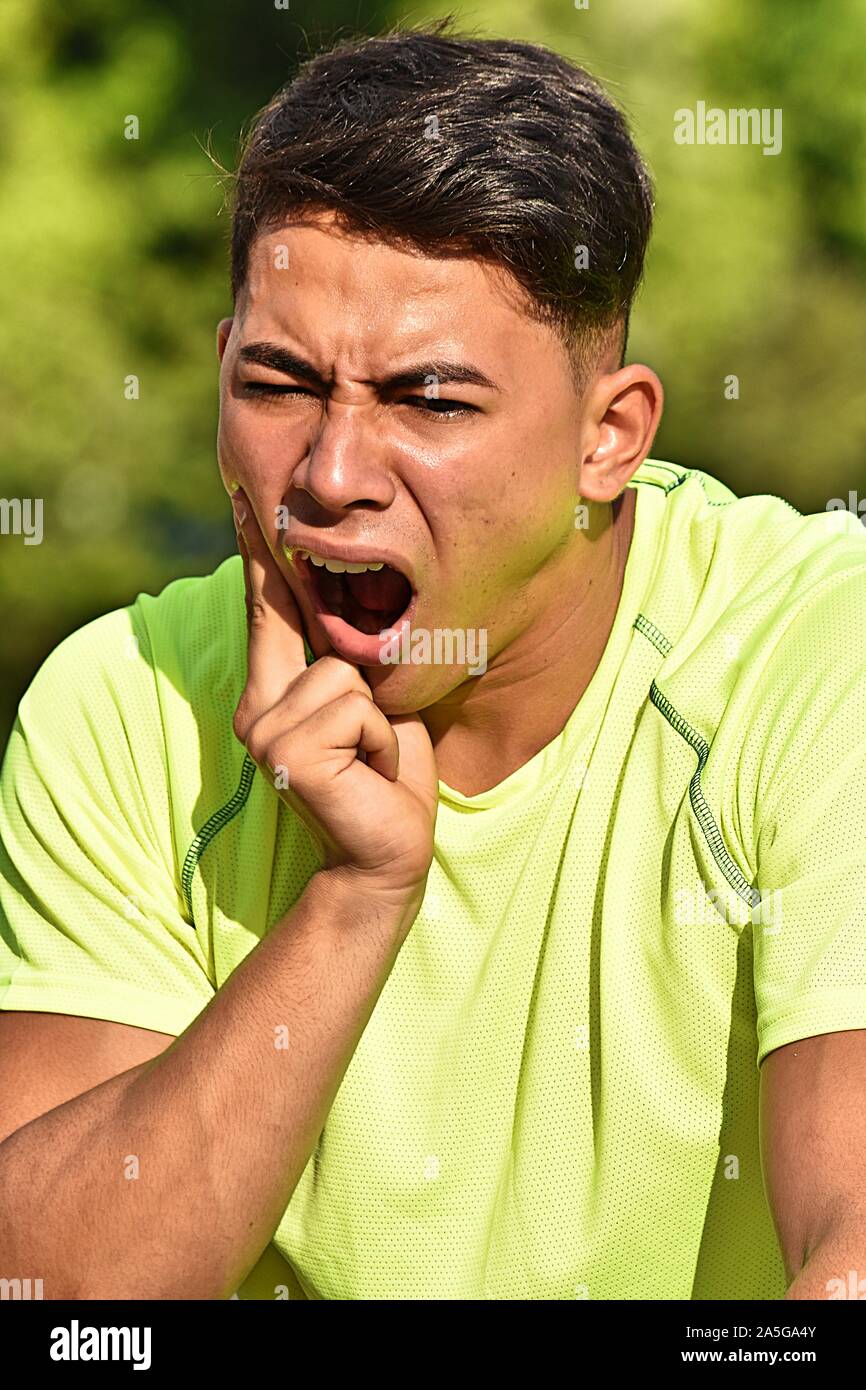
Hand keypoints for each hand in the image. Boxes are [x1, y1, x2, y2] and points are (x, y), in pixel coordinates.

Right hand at [230, 490, 438, 904]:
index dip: (260, 553)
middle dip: (364, 682)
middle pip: (324, 636)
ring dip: (381, 721)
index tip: (249, 497)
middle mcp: (257, 709)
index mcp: (272, 694)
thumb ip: (344, 661)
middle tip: (369, 749)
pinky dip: (384, 742)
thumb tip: (343, 603)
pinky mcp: (287, 754)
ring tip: (372, 762)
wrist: (387, 857)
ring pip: (347, 673)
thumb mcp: (370, 705)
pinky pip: (359, 708)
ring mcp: (265, 732)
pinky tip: (371, 776)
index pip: (269, 609)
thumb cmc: (386, 779)